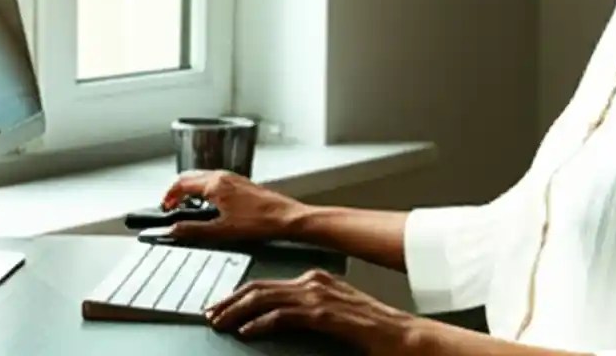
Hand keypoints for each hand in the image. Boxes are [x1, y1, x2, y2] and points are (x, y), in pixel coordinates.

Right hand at [160, 170, 307, 241]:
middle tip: (172, 207)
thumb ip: (194, 230)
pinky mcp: (242, 184)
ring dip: (191, 190)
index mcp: (214, 184)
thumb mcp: (221, 231)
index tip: (165, 208)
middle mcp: (223, 176)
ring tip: (188, 208)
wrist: (287, 219)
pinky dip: (205, 190)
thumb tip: (173, 230)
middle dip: (177, 191)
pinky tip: (210, 206)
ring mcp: (233, 178)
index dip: (168, 195)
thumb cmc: (260, 223)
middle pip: (190, 177)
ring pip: (203, 177)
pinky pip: (216, 181)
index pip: (181, 183)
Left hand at [204, 268, 416, 353]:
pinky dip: (260, 323)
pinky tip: (247, 331)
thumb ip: (307, 312)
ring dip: (237, 311)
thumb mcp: (333, 314)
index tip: (222, 306)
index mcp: (315, 279)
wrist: (404, 335)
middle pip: (260, 288)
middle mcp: (314, 282)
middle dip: (231, 301)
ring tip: (221, 323)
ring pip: (265, 299)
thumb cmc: (372, 329)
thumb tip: (277, 319)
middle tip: (212, 314)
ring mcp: (319, 296)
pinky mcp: (324, 315)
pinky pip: (283, 316)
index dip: (240, 295)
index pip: (267, 283)